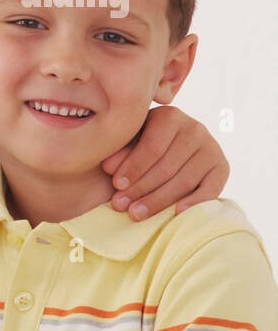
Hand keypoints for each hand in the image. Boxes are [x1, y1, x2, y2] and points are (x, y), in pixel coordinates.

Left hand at [101, 106, 227, 218]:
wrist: (170, 151)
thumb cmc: (139, 146)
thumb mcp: (127, 143)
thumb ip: (119, 153)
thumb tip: (109, 168)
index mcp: (170, 116)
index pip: (152, 146)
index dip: (134, 167)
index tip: (116, 185)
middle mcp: (195, 129)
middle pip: (167, 166)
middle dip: (141, 188)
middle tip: (120, 204)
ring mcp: (212, 148)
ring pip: (184, 180)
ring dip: (158, 200)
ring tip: (136, 214)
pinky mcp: (222, 168)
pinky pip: (210, 189)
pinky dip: (193, 203)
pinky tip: (175, 214)